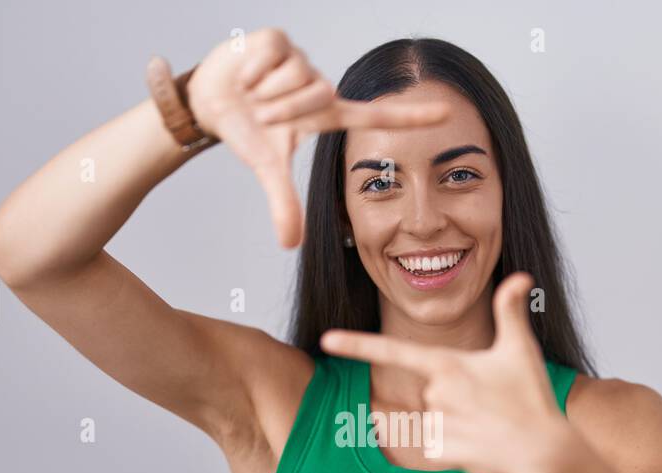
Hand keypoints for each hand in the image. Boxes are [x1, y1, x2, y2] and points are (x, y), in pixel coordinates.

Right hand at [184, 28, 451, 248]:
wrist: (211, 101)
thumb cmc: (249, 132)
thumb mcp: (267, 167)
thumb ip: (284, 203)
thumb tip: (290, 244)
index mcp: (328, 114)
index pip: (378, 115)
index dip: (412, 116)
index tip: (450, 114)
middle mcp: (321, 84)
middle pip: (320, 94)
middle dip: (285, 110)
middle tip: (263, 114)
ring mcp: (302, 60)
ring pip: (297, 76)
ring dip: (266, 92)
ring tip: (253, 94)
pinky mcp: (279, 39)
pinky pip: (273, 56)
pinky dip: (252, 70)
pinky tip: (245, 76)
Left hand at [318, 272, 577, 472]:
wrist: (543, 453)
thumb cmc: (531, 398)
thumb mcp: (520, 350)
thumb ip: (511, 312)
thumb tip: (520, 277)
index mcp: (448, 365)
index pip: (393, 351)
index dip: (357, 345)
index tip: (327, 339)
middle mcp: (435, 393)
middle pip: (431, 390)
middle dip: (457, 397)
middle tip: (491, 404)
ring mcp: (436, 424)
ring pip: (434, 418)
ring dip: (457, 423)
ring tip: (488, 425)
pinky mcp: (440, 452)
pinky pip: (436, 445)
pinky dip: (457, 447)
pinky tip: (481, 446)